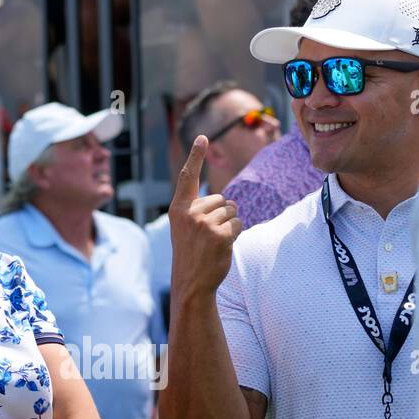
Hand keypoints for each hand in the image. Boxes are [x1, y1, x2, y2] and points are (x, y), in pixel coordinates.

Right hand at [168, 136, 240, 300]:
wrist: (191, 282)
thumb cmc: (191, 253)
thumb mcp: (186, 227)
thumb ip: (200, 211)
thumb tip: (230, 203)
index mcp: (179, 208)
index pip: (189, 177)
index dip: (196, 155)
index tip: (202, 137)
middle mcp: (190, 212)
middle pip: (220, 198)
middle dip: (222, 214)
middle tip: (207, 235)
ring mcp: (204, 223)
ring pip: (232, 210)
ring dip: (230, 225)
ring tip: (214, 241)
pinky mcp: (220, 234)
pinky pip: (239, 223)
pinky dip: (236, 233)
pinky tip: (223, 246)